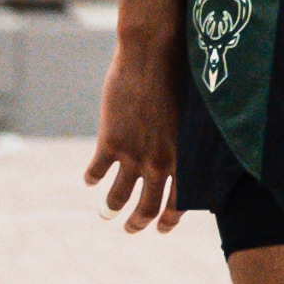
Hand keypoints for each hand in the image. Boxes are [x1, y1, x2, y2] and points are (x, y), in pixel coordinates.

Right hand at [85, 31, 185, 233]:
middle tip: (131, 229)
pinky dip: (93, 178)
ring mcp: (133, 154)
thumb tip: (193, 155)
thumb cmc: (182, 76)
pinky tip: (90, 180)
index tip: (161, 228)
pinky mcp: (110, 141)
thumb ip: (190, 141)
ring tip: (106, 214)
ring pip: (119, 196)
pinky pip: (98, 170)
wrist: (153, 55)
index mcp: (185, 158)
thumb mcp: (194, 116)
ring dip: (111, 208)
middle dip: (138, 223)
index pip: (179, 202)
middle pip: (147, 207)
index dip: (169, 220)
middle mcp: (159, 163)